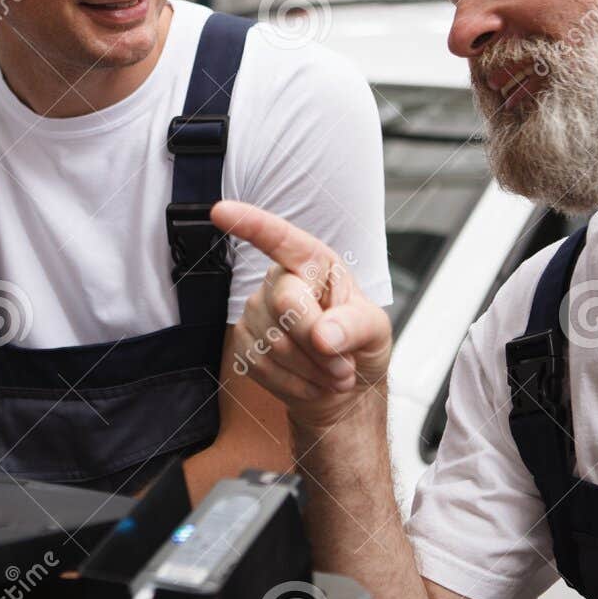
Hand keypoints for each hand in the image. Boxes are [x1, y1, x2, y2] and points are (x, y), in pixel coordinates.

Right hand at [210, 201, 392, 430]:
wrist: (344, 387)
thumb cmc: (360, 345)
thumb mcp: (375, 330)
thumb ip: (355, 327)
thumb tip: (323, 334)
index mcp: (314, 264)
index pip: (281, 240)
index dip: (252, 224)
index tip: (222, 211)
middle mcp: (280, 281)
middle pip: (285, 303)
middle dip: (319, 343)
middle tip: (345, 366)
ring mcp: (256, 312)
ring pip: (274, 342)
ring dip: (312, 370)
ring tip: (332, 373)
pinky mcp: (243, 343)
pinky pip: (261, 366)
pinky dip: (294, 384)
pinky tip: (311, 382)